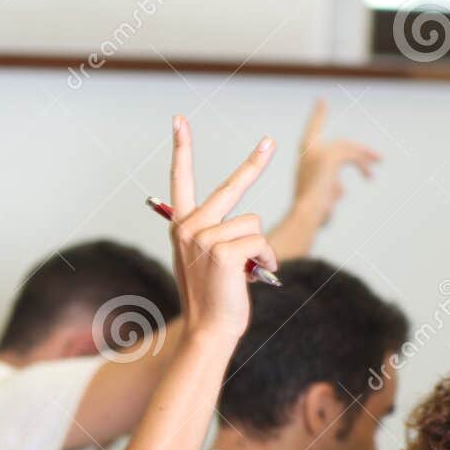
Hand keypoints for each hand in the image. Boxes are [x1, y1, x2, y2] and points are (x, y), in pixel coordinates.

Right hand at [167, 115, 277, 341]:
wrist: (209, 330)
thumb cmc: (214, 297)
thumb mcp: (208, 260)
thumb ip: (215, 235)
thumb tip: (247, 223)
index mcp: (182, 225)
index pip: (181, 179)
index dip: (182, 148)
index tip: (179, 120)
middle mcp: (188, 227)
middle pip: (232, 187)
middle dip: (254, 163)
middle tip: (270, 141)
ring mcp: (204, 237)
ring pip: (252, 222)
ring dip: (259, 247)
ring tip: (247, 271)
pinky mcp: (223, 251)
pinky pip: (260, 241)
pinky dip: (265, 259)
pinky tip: (253, 275)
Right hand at [291, 99, 379, 227]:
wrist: (306, 214)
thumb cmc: (312, 214)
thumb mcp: (324, 199)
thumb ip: (332, 190)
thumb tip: (342, 190)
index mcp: (304, 159)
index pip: (312, 130)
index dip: (318, 115)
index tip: (321, 99)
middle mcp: (308, 151)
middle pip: (341, 144)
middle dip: (360, 152)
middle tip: (379, 158)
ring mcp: (317, 152)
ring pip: (348, 148)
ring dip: (365, 159)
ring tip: (380, 164)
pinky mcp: (329, 156)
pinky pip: (351, 155)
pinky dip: (362, 163)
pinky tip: (371, 172)